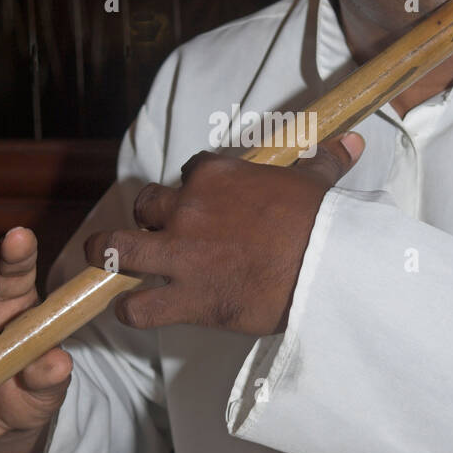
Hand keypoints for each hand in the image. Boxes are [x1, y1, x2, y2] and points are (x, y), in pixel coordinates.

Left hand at [85, 133, 364, 335]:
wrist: (325, 268)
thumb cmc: (321, 223)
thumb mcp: (317, 184)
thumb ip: (323, 160)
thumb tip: (351, 143)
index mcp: (216, 176)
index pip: (189, 172)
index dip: (191, 189)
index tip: (203, 204)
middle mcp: (189, 210)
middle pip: (147, 205)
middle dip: (147, 217)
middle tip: (157, 232)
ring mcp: (182, 254)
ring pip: (119, 249)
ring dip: (106, 252)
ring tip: (101, 256)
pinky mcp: (187, 298)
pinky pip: (138, 306)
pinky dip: (130, 309)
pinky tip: (132, 309)